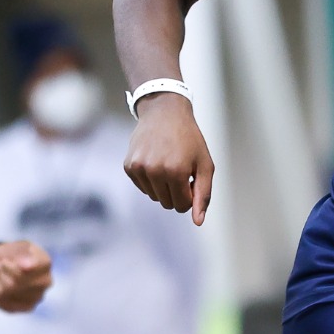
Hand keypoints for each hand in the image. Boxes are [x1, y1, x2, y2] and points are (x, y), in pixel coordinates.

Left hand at [0, 241, 52, 312]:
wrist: (8, 267)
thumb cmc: (13, 254)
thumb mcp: (16, 247)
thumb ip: (22, 253)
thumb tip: (27, 267)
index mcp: (45, 262)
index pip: (27, 269)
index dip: (12, 267)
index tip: (4, 261)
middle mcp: (47, 281)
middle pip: (16, 282)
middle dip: (2, 272)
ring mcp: (39, 296)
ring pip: (8, 292)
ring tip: (0, 275)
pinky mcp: (29, 307)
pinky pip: (5, 303)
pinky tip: (1, 288)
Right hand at [123, 94, 215, 224]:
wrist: (164, 112)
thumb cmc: (189, 139)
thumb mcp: (205, 164)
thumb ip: (203, 195)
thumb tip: (198, 222)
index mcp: (176, 171)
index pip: (182, 206)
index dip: (190, 194)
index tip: (192, 178)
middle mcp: (155, 171)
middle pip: (168, 204)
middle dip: (177, 192)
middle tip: (181, 170)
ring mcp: (139, 168)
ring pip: (154, 197)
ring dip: (164, 186)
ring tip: (169, 163)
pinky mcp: (129, 166)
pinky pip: (143, 187)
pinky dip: (151, 180)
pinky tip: (156, 160)